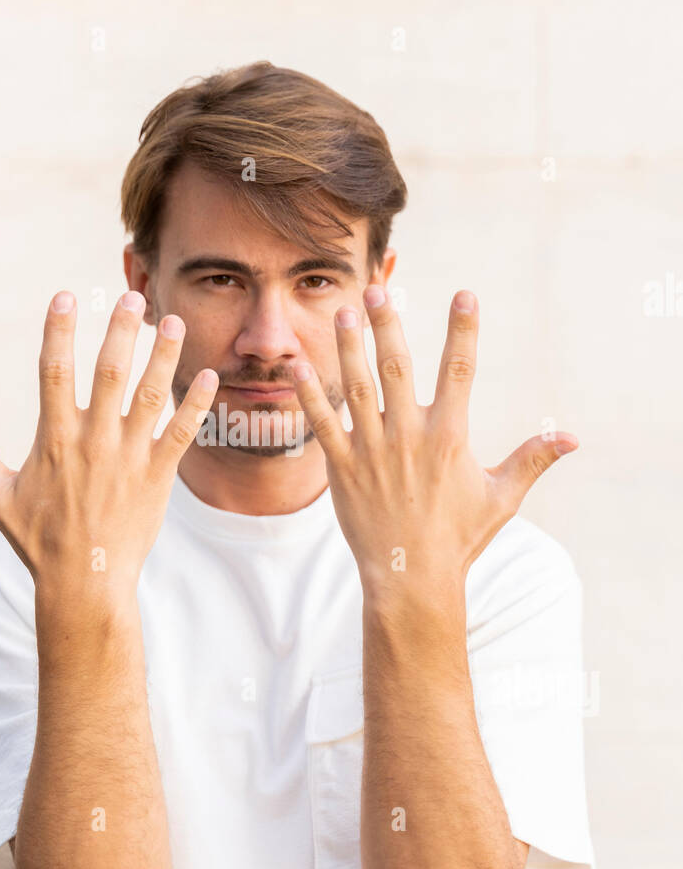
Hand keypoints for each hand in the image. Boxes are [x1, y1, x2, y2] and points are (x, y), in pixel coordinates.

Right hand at [0, 290, 217, 599]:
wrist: (84, 583)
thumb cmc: (39, 541)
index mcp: (55, 438)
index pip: (54, 371)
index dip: (59, 331)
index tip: (65, 296)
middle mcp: (93, 440)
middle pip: (109, 372)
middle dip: (121, 330)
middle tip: (131, 297)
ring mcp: (129, 457)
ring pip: (150, 395)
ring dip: (163, 356)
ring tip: (173, 322)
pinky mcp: (157, 476)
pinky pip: (180, 433)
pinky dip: (196, 404)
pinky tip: (208, 376)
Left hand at [290, 287, 577, 599]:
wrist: (410, 578)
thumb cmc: (458, 538)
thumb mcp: (501, 499)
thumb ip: (531, 460)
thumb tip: (570, 437)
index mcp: (449, 437)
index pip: (459, 371)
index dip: (463, 331)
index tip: (465, 295)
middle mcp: (409, 436)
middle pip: (396, 367)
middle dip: (386, 325)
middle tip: (377, 290)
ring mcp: (372, 451)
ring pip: (355, 387)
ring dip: (347, 347)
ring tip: (342, 311)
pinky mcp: (341, 469)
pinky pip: (321, 424)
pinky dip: (307, 394)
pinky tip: (296, 364)